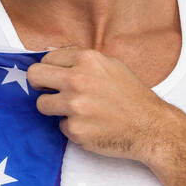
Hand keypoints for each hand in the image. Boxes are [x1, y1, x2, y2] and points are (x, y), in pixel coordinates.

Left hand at [27, 46, 183, 163]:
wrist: (151, 127)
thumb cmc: (132, 96)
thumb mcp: (110, 65)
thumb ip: (81, 60)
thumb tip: (52, 56)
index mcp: (87, 60)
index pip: (47, 59)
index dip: (49, 70)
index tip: (53, 78)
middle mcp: (78, 80)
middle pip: (34, 76)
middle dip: (39, 85)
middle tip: (48, 91)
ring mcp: (75, 106)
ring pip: (41, 104)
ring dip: (54, 108)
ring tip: (76, 110)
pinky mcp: (75, 129)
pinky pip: (60, 126)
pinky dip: (72, 127)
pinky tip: (91, 125)